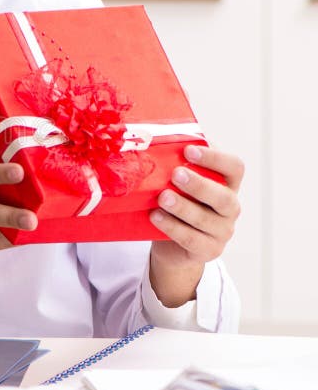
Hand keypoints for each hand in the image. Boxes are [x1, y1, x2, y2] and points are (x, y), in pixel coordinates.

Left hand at [149, 144, 243, 306]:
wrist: (172, 243)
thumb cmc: (179, 201)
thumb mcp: (180, 181)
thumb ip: (180, 160)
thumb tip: (164, 139)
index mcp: (227, 184)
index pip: (234, 168)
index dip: (215, 158)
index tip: (189, 150)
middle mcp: (230, 208)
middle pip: (224, 197)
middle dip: (199, 185)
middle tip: (176, 174)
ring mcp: (222, 231)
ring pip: (206, 219)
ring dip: (183, 207)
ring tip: (162, 197)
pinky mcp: (208, 250)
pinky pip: (192, 239)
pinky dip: (172, 227)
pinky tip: (156, 216)